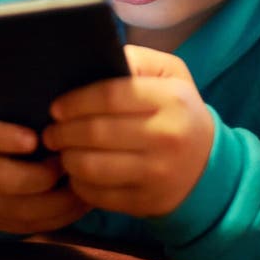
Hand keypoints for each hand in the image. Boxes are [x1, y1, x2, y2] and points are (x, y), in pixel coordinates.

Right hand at [0, 103, 91, 232]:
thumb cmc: (16, 123)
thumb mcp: (15, 109)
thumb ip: (32, 106)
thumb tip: (70, 106)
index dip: (4, 137)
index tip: (34, 139)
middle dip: (36, 176)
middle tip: (64, 165)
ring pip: (14, 208)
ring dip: (54, 201)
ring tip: (81, 187)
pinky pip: (27, 225)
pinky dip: (58, 216)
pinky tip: (79, 203)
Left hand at [42, 45, 213, 217]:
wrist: (208, 165)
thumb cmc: (178, 112)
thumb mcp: (170, 75)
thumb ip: (137, 60)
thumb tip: (97, 58)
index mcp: (171, 99)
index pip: (110, 96)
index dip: (76, 101)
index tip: (56, 107)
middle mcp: (166, 136)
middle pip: (96, 132)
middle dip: (63, 132)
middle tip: (50, 131)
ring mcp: (157, 173)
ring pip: (92, 166)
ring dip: (67, 158)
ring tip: (61, 150)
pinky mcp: (147, 201)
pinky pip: (98, 194)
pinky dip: (79, 183)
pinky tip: (77, 172)